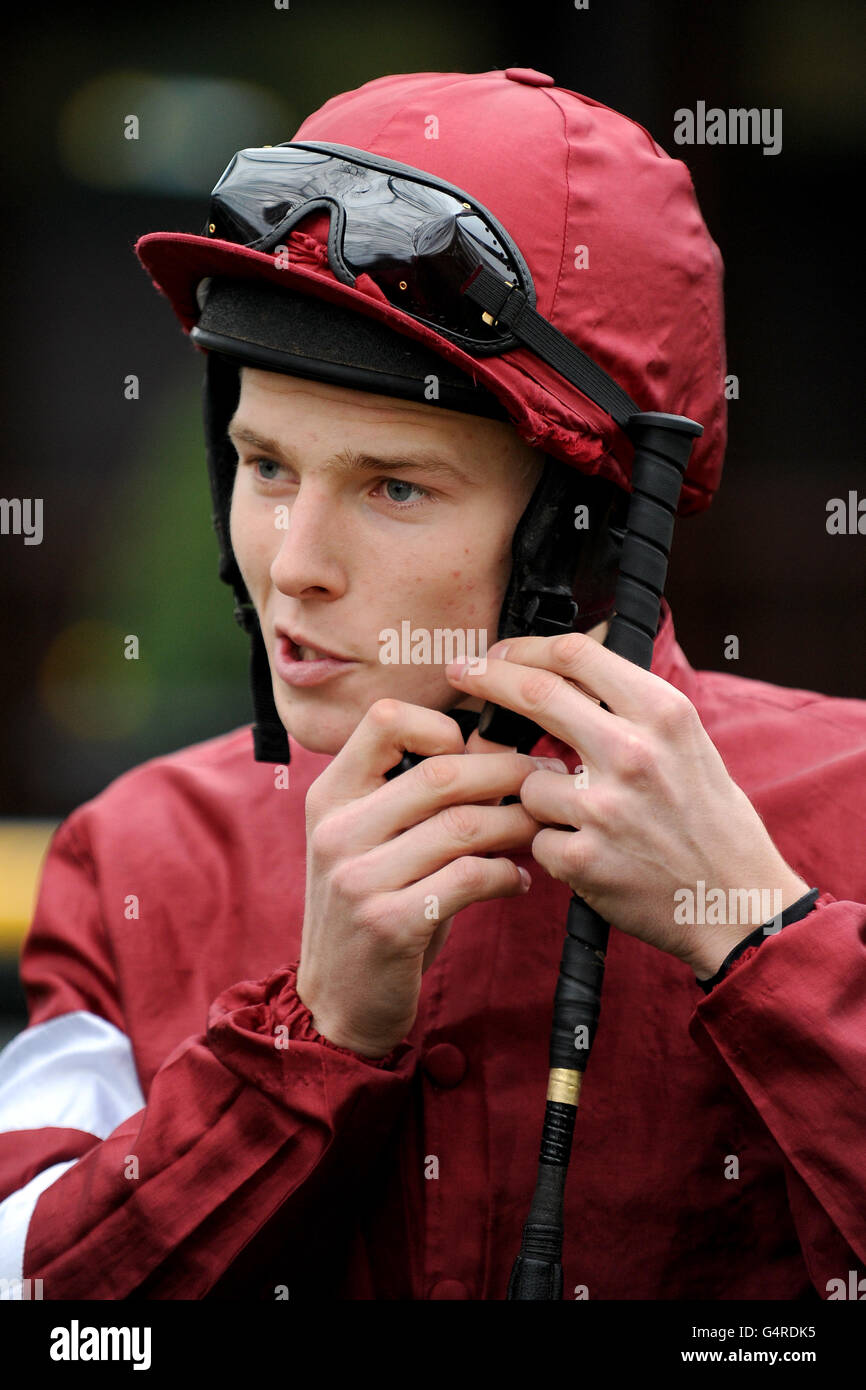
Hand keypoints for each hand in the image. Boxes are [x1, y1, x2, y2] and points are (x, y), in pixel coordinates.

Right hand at [297, 699, 549, 1057]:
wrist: (340, 1000)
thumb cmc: (378, 906)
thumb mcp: (381, 842)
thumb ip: (426, 797)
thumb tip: (503, 746)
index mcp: (330, 795)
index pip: (385, 720)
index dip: (442, 724)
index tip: (479, 748)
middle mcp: (337, 830)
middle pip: (441, 771)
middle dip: (509, 772)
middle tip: (549, 779)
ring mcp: (357, 878)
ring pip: (462, 824)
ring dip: (517, 823)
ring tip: (540, 829)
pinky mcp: (388, 924)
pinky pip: (469, 878)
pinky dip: (507, 874)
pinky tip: (519, 881)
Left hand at [446, 633, 809, 976]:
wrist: (738, 906)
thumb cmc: (712, 824)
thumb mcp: (687, 746)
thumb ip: (629, 710)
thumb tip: (560, 676)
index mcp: (664, 715)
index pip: (576, 654)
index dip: (526, 647)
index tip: (501, 653)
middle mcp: (633, 753)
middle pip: (534, 692)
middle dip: (486, 676)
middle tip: (460, 672)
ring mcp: (604, 808)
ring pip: (527, 780)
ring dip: (538, 796)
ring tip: (582, 820)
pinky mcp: (583, 860)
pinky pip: (536, 838)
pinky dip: (552, 847)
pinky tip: (590, 857)